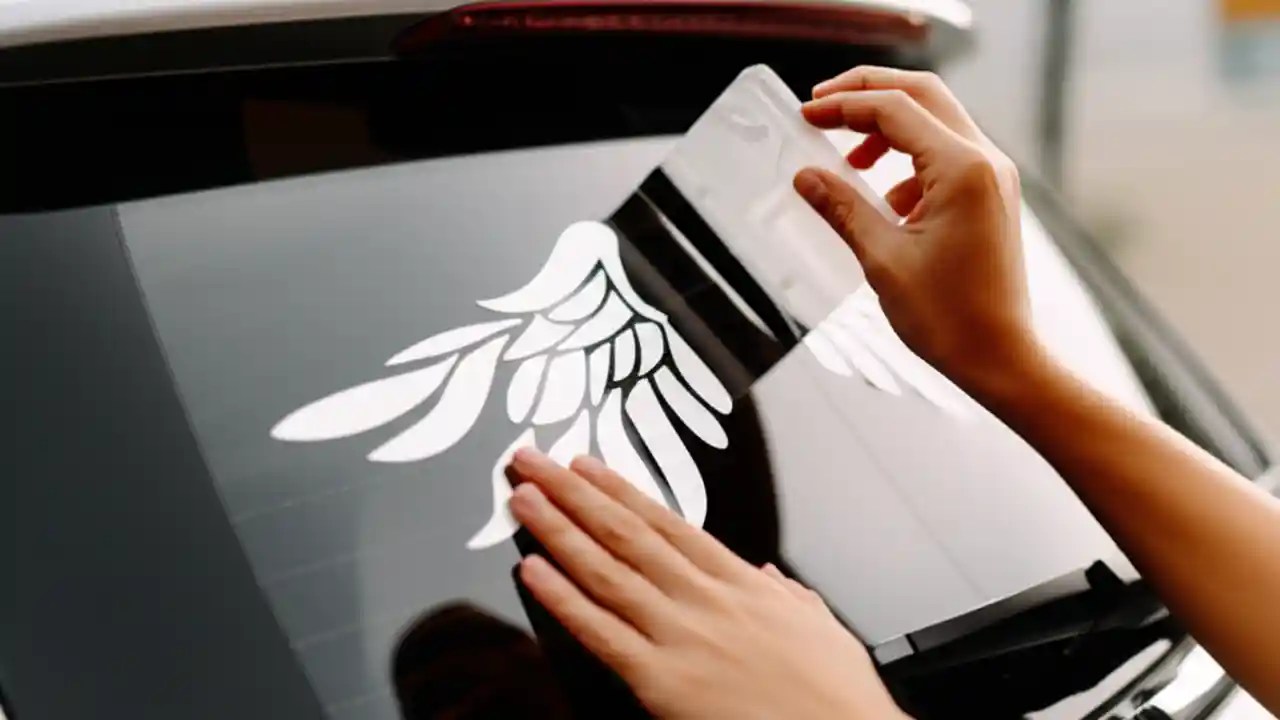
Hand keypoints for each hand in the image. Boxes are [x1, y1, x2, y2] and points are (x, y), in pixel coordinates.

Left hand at [507, 449, 907, 719]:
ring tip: (524, 499)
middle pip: (625, 533)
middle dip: (573, 493)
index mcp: (739, 583)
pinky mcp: (661, 681)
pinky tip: (533, 570)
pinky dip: (563, 599)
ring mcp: (680, 636)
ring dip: (559, 530)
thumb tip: (768, 576)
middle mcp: (703, 599)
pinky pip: (601, 632)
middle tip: (534, 462)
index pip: (666, 523)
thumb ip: (786, 595)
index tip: (586, 466)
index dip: (619, 490)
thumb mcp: (821, 627)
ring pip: (606, 571)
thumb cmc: (836, 698)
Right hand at [794, 66, 1035, 392]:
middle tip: (823, 106)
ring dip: (887, 130)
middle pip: (921, 96)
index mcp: (961, 170)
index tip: (805, 115)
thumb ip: (843, 208)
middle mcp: (985, 162)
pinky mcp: (991, 196)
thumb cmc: (950, 318)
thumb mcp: (882, 259)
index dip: (843, 107)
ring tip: (848, 161)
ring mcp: (993, 178)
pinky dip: (907, 163)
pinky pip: (945, 157)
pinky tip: (883, 203)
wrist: (1001, 358)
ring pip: (934, 123)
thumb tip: (807, 176)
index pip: (894, 109)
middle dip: (868, 93)